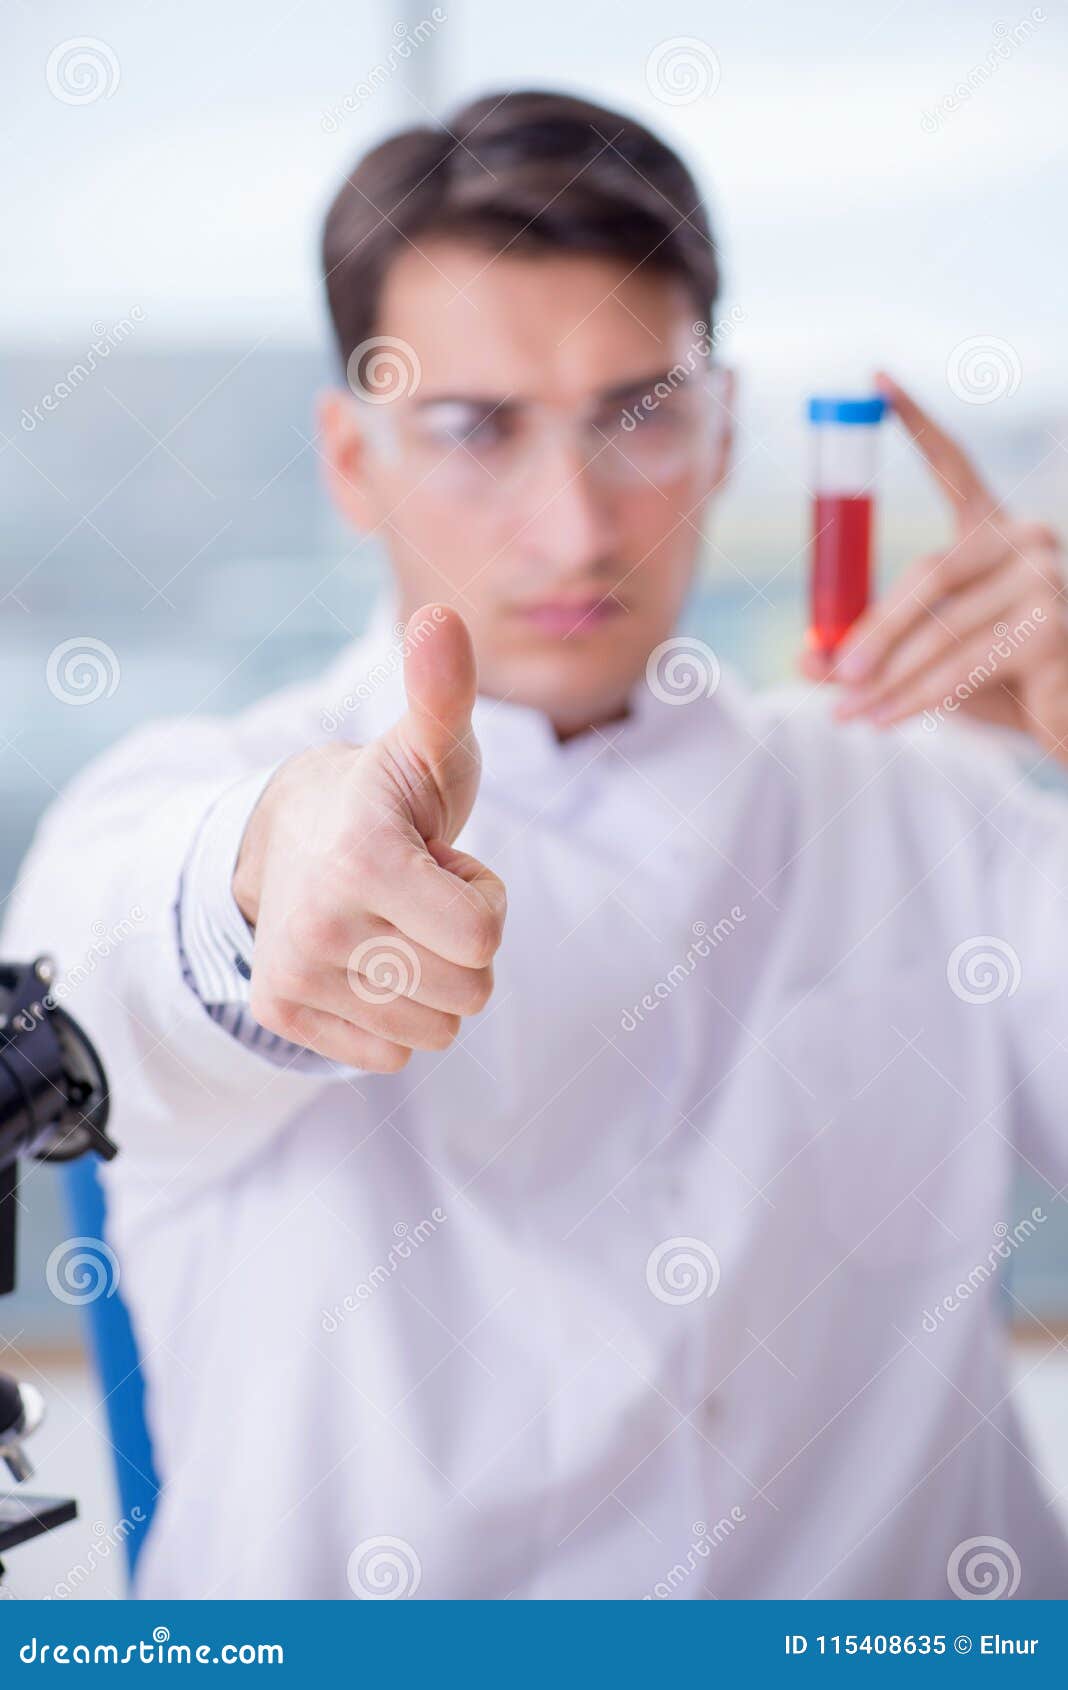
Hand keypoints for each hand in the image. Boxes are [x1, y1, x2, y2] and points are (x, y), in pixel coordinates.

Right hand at [234, 604, 504, 1070]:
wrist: (290, 833)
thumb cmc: (388, 793)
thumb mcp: (427, 745)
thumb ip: (444, 691)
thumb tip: (442, 616)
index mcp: (362, 860)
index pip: (483, 940)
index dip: (483, 900)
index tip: (443, 862)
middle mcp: (318, 926)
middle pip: (468, 994)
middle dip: (463, 944)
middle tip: (420, 894)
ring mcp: (294, 975)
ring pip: (435, 1030)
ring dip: (432, 981)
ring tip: (394, 921)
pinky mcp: (281, 1014)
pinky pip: (392, 1055)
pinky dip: (394, 1017)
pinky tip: (367, 957)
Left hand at [801, 372, 1067, 761]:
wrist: (1063, 722)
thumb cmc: (996, 684)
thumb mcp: (924, 663)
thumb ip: (869, 655)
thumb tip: (804, 660)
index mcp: (993, 528)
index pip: (953, 463)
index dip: (917, 421)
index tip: (876, 379)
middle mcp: (1025, 538)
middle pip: (927, 574)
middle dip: (873, 631)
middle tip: (829, 672)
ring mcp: (1045, 577)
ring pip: (940, 627)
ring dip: (886, 676)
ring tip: (847, 711)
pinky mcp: (1050, 626)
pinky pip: (964, 663)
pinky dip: (917, 697)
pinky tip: (884, 718)